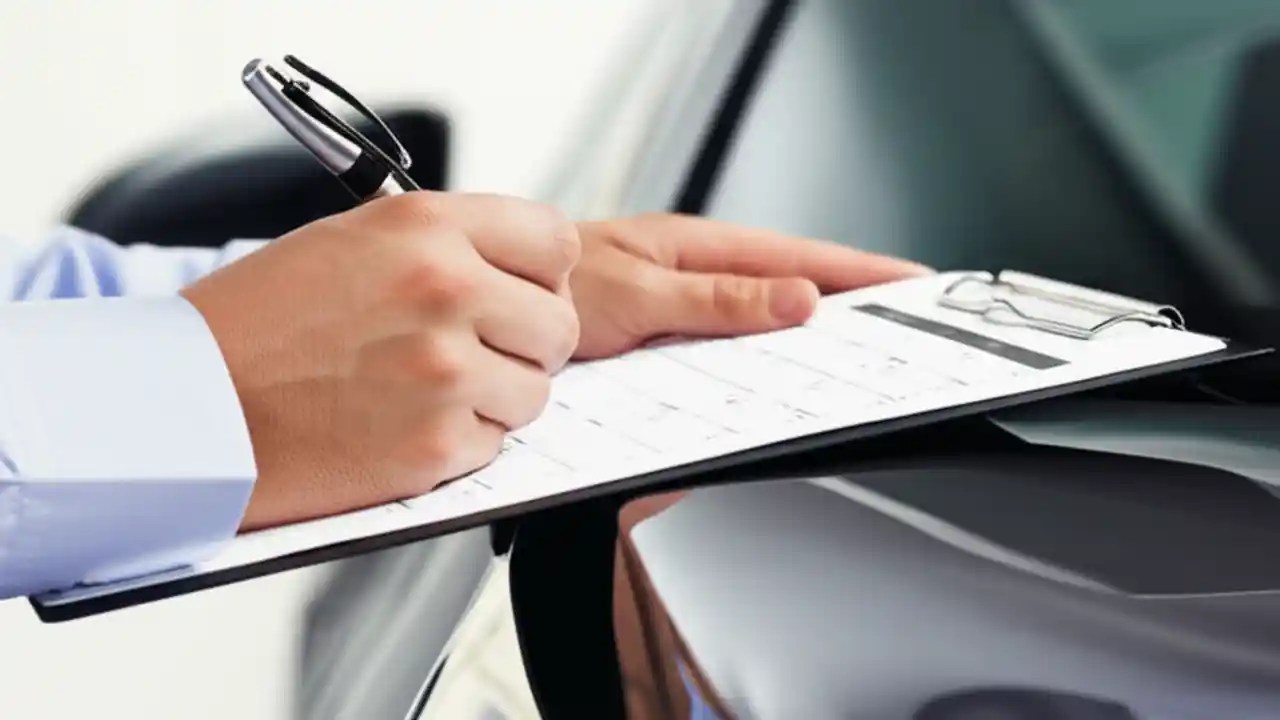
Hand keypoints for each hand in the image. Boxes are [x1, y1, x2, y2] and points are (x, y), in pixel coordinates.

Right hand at [181, 192, 579, 529]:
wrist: (186, 406)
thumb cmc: (257, 323)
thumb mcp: (352, 241)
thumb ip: (445, 246)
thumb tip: (519, 270)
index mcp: (426, 227)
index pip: (555, 242)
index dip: (542, 276)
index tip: (521, 295)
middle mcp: (446, 290)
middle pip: (558, 325)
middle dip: (526, 346)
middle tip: (477, 355)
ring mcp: (446, 371)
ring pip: (535, 393)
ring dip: (495, 400)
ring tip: (425, 394)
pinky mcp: (435, 445)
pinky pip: (494, 446)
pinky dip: (458, 445)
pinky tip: (399, 428)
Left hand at [570, 213, 930, 357]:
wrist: (497, 313)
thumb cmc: (555, 288)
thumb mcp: (639, 295)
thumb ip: (717, 300)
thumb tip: (800, 300)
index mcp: (698, 251)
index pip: (801, 259)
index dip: (863, 273)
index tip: (916, 283)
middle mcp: (698, 277)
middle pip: (794, 289)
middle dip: (854, 304)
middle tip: (910, 323)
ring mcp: (687, 308)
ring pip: (767, 322)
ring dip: (813, 336)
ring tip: (864, 354)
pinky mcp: (670, 340)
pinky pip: (732, 351)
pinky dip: (765, 361)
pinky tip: (782, 379)